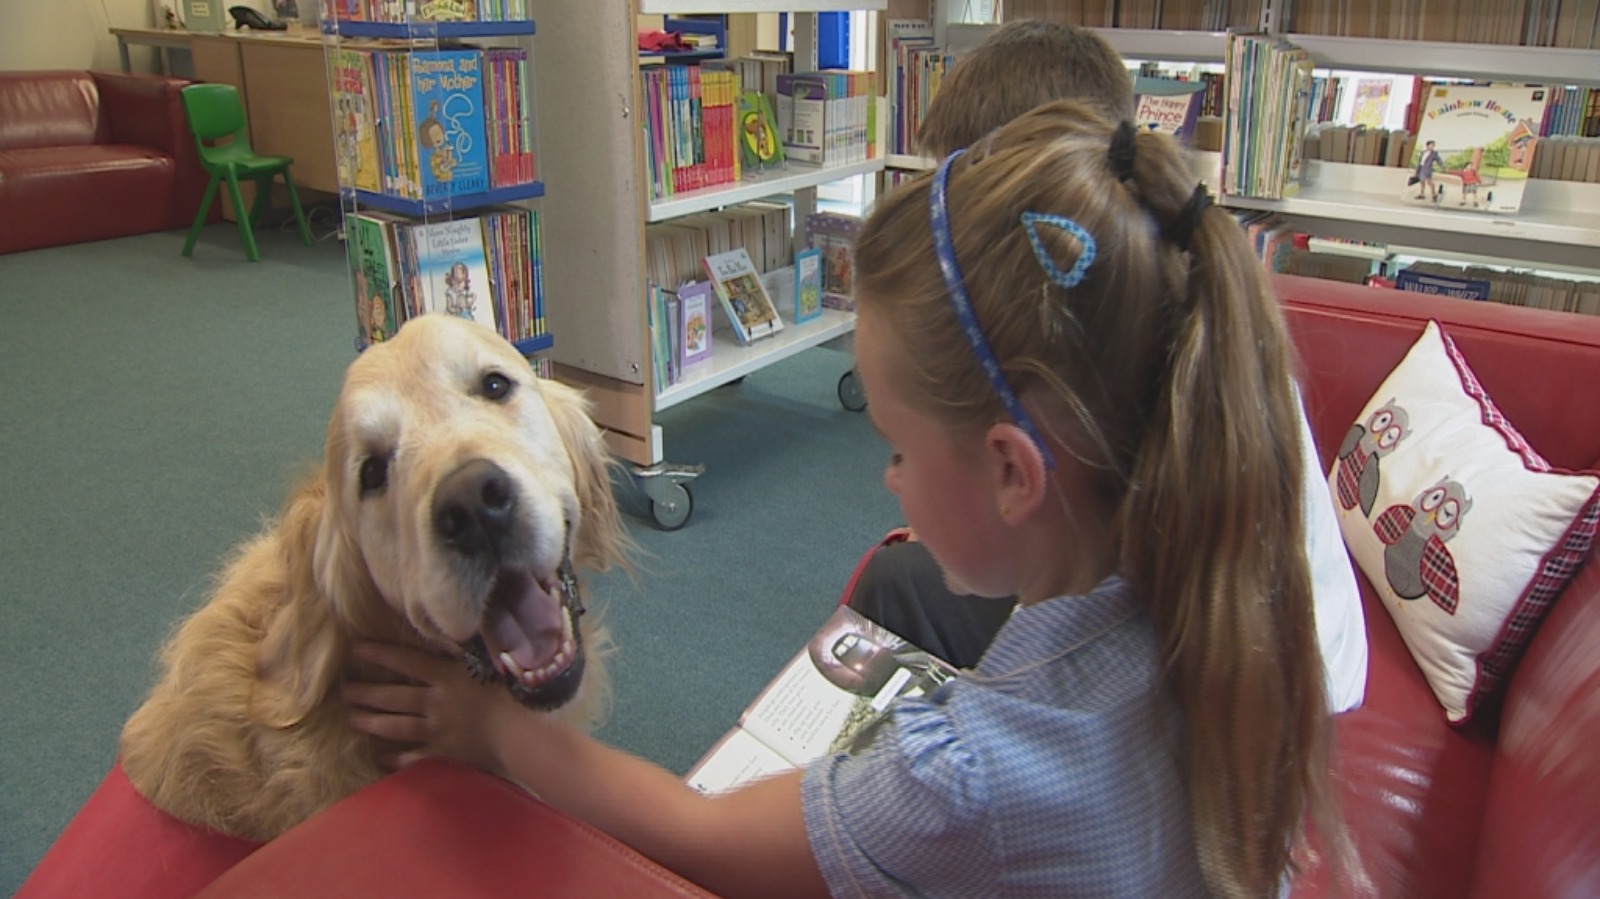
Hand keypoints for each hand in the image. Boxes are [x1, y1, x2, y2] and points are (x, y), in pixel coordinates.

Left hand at [343, 642, 519, 775]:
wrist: (522, 734)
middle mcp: (435, 702)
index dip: (379, 653)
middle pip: (394, 696)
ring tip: (351, 718)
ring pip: (397, 725)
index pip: (406, 661)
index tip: (354, 648)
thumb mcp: (495, 658)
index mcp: (446, 676)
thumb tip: (460, 621)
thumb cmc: (515, 692)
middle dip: (366, 692)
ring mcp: (438, 730)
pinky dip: (397, 759)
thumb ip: (473, 643)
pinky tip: (382, 758)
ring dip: (372, 722)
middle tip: (344, 690)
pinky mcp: (445, 754)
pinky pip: (415, 757)